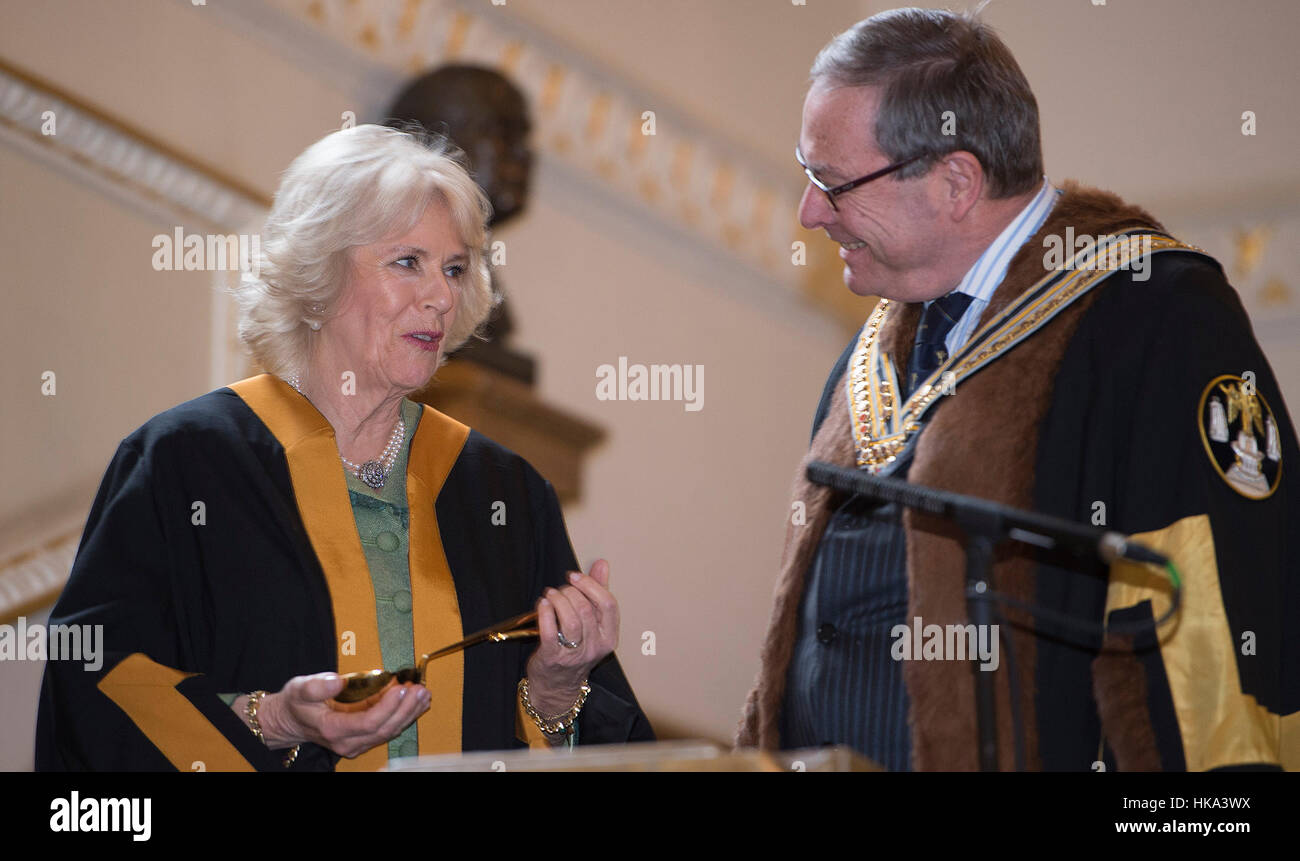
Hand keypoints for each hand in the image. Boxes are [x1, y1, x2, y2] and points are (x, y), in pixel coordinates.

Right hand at [243, 673, 430, 758]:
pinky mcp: (362, 740)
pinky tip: (417, 704)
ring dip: (409, 713)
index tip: (401, 688)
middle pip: (384, 730)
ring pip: (389, 732)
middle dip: (405, 709)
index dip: (388, 707)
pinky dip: (404, 716)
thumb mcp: (300, 688)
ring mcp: (355, 744)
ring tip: (424, 694)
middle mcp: (346, 742)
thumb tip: (336, 681)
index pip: (367, 723)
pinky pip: (387, 730)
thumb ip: (317, 686)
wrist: (291, 721)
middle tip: (420, 689)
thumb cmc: (296, 703)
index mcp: (332, 729)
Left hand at [524, 559, 619, 715]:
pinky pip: (550, 632)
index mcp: (609, 637)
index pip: (608, 604)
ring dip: (557, 600)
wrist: (558, 685)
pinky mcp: (554, 658)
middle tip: (559, 590)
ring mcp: (575, 654)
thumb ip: (598, 591)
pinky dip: (545, 614)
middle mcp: (595, 646)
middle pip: (586, 609)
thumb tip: (602, 564)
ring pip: (571, 619)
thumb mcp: (592, 623)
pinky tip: (542, 604)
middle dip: (569, 592)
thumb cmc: (575, 649)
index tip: (575, 575)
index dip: (590, 585)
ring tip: (549, 595)